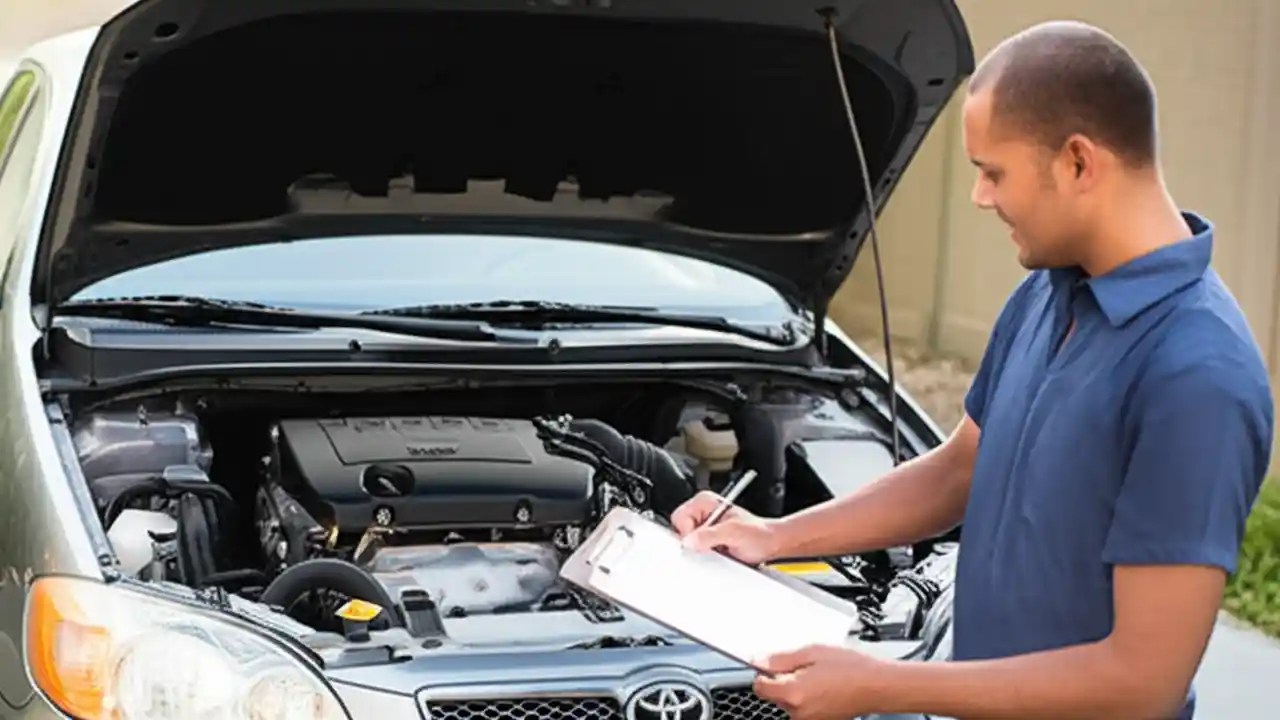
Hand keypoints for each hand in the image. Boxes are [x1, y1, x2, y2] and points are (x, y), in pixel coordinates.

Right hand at [669, 490, 782, 564]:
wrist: (770, 543)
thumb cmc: (758, 533)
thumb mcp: (734, 532)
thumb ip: (710, 535)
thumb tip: (690, 541)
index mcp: (704, 502)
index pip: (680, 518)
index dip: (690, 533)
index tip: (704, 540)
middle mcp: (702, 512)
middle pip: (680, 530)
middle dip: (695, 542)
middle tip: (715, 545)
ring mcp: (703, 527)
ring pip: (687, 543)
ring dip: (702, 549)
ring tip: (720, 548)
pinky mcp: (706, 540)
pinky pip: (695, 550)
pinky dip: (705, 555)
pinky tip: (719, 552)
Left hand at [753, 645, 887, 719]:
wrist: (878, 686)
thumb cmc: (851, 668)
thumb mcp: (812, 652)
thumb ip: (781, 659)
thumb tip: (760, 662)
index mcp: (793, 693)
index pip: (759, 686)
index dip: (763, 672)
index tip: (771, 664)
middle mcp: (798, 712)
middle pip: (775, 694)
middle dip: (784, 679)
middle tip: (806, 666)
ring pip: (789, 701)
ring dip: (796, 687)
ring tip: (819, 674)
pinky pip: (803, 707)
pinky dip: (808, 696)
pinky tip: (824, 685)